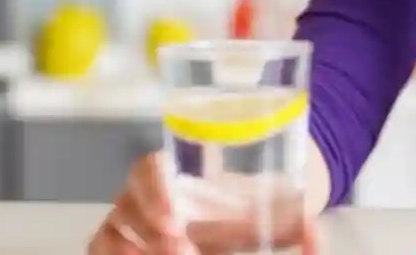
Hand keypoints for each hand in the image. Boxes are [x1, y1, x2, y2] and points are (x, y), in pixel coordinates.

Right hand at [88, 152, 320, 254]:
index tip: (176, 219)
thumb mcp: (270, 208)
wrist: (235, 218)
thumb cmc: (248, 207)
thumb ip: (293, 219)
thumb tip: (314, 227)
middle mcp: (146, 193)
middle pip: (125, 202)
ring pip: (109, 229)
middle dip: (148, 232)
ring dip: (129, 248)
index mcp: (177, 170)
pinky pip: (101, 246)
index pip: (149, 168)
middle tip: (181, 250)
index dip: (154, 191)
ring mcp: (131, 221)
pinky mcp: (127, 243)